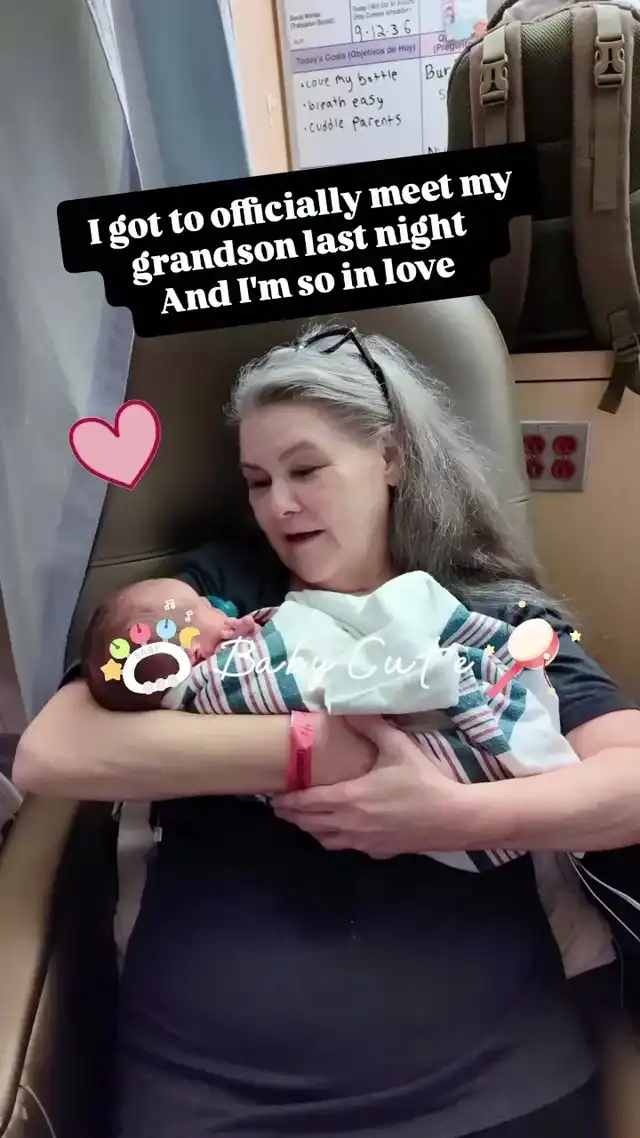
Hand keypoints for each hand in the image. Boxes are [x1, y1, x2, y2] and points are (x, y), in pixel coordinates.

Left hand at [274, 715, 468, 857]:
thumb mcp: (397, 747)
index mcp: (349, 798)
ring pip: (325, 840)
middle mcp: (350, 824)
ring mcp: (363, 842)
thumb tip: (346, 706)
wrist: (452, 818)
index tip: (274, 797)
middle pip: (309, 824)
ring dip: (312, 829)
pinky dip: (337, 839)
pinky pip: (348, 848)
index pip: (306, 803)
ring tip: (307, 818)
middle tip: (282, 808)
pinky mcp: (378, 852)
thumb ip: (370, 726)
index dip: (287, 802)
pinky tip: (343, 830)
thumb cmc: (423, 781)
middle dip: (293, 816)